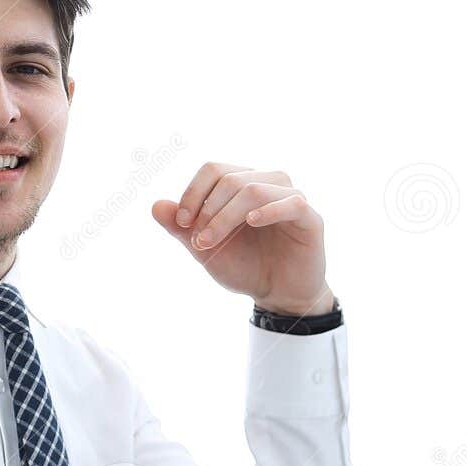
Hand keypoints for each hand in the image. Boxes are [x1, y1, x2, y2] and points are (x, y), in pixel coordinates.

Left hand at [151, 164, 333, 315]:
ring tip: (213, 242)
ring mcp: (290, 198)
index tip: (182, 224)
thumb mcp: (206, 250)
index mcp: (243, 185)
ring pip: (254, 189)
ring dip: (226, 216)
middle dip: (208, 211)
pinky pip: (291, 202)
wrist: (278, 296)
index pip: (214, 170)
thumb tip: (156, 206)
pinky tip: (252, 222)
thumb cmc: (245, 268)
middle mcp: (268, 184)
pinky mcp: (310, 218)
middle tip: (199, 242)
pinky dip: (268, 210)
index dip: (193, 193)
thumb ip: (182, 229)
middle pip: (230, 179)